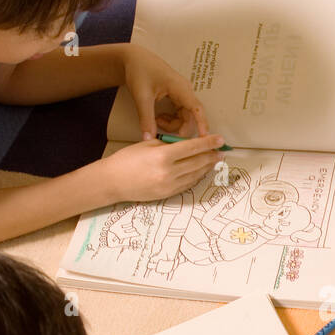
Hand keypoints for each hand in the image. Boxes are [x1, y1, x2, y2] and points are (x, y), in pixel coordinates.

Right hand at [103, 134, 226, 202]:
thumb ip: (169, 146)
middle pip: (197, 162)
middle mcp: (168, 172)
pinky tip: (201, 171)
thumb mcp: (148, 145)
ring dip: (207, 167)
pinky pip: (187, 184)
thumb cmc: (127, 160)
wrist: (112, 182)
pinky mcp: (167, 194)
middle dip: (212, 156)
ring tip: (214, 160)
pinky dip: (197, 176)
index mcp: (163, 156)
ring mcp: (169, 185)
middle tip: (222, 151)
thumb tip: (188, 145)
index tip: (220, 140)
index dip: (208, 143)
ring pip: (195, 175)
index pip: (192, 147)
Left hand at [123, 45, 210, 139]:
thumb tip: (148, 139)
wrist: (134, 59)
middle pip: (190, 116)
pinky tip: (158, 117)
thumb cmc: (139, 71)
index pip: (196, 108)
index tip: (205, 137)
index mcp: (180, 88)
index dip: (202, 123)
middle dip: (179, 128)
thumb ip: (146, 118)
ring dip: (172, 124)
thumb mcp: (141, 96)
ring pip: (184, 117)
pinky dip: (170, 120)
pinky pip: (179, 113)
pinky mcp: (176, 96)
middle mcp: (184, 91)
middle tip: (164, 137)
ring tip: (155, 120)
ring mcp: (181, 94)